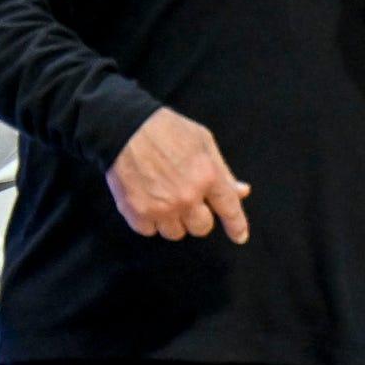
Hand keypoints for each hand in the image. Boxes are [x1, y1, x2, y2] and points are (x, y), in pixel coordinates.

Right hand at [106, 107, 250, 242]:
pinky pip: (150, 231)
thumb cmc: (166, 129)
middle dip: (196, 216)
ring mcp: (161, 207)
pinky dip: (149, 220)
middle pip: (201, 228)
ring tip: (162, 198)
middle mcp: (187, 197)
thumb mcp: (202, 141)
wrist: (123, 127)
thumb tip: (242, 192)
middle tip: (185, 199)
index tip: (240, 237)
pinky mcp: (137, 213)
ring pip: (175, 233)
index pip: (229, 209)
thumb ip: (222, 171)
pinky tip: (145, 200)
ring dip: (172, 220)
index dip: (237, 226)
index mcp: (207, 176)